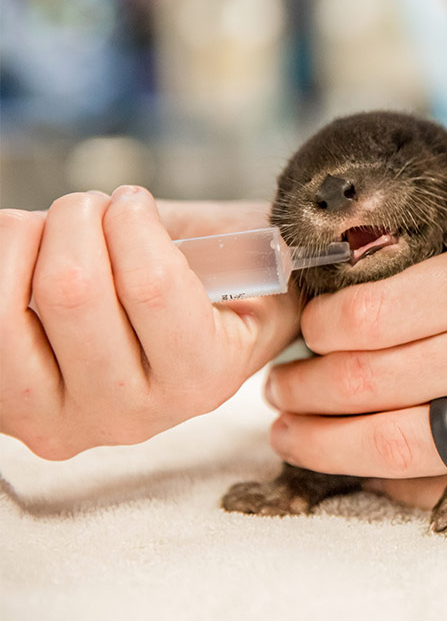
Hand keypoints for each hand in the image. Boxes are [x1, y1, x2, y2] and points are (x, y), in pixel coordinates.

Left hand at [0, 188, 300, 458]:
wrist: (186, 351)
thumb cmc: (215, 294)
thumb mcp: (247, 267)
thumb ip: (220, 241)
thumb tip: (138, 211)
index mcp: (203, 378)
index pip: (150, 286)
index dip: (132, 220)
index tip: (134, 200)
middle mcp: (131, 415)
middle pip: (72, 291)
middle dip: (77, 218)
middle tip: (93, 207)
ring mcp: (59, 421)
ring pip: (4, 314)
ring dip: (24, 239)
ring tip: (50, 229)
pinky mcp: (8, 412)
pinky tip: (25, 257)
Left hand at [266, 172, 446, 517]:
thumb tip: (435, 186)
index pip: (376, 307)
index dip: (322, 322)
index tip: (310, 324)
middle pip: (367, 378)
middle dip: (305, 388)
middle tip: (282, 387)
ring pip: (391, 446)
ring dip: (324, 444)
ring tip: (294, 435)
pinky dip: (398, 484)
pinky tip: (376, 472)